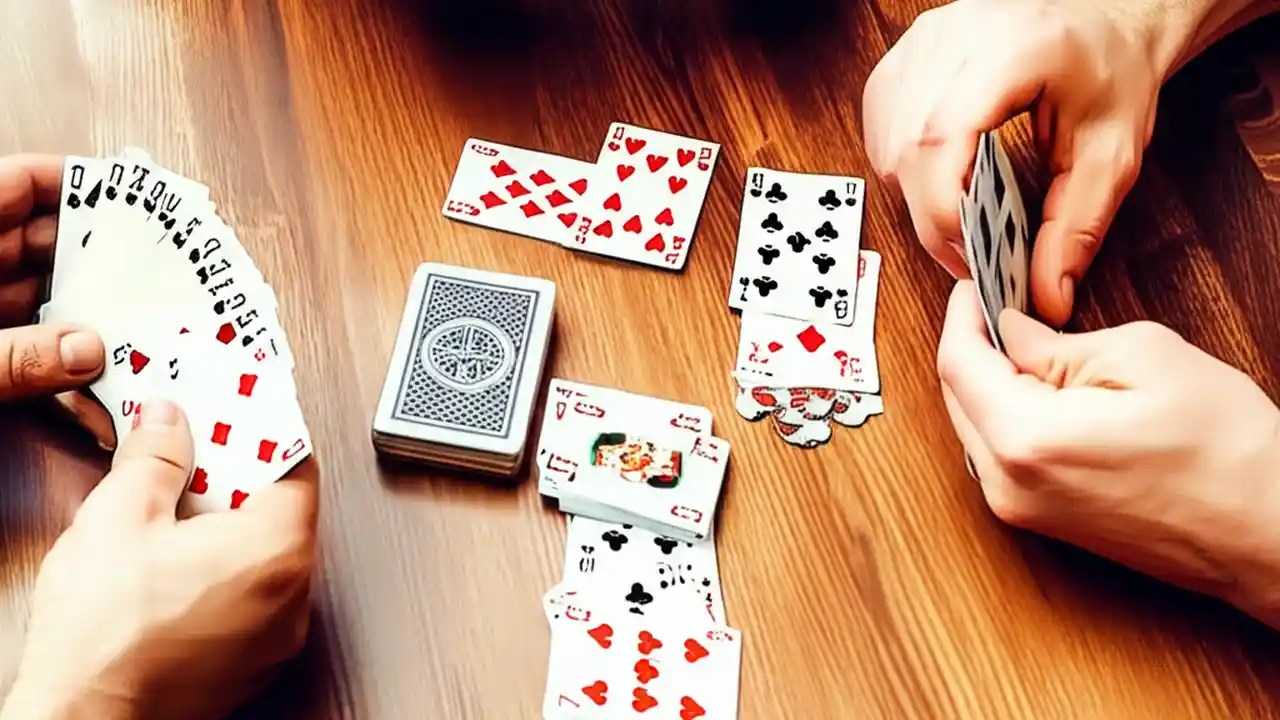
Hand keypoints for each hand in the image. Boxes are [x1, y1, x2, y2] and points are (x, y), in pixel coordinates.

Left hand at [0, 154, 110, 441]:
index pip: (17, 185)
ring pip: (30, 297)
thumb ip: (10, 355)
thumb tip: (85, 350)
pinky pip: (17, 345)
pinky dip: (52, 354)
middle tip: (150, 271)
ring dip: (79, 311)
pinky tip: (89, 367)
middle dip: (93, 256)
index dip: (76, 182)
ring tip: (131, 321)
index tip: (132, 197)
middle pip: (35, 243)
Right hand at [1, 400, 317, 719]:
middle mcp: (293, 595)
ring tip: (183, 506)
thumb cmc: (102, 640)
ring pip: (271, 556)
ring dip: (235, 526)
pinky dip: (230, 571)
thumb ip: (154, 457)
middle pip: (286, 512)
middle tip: (201, 452)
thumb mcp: (119, 519)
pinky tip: (183, 560)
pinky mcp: (255, 662)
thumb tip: (167, 420)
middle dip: (242, 477)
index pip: (297, 466)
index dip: (265, 432)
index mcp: (275, 551)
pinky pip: (257, 596)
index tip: (241, 410)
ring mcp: (278, 634)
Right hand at [863, 0, 1171, 324]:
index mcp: (1009, 51)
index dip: (942, 213)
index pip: (940, 140)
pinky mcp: (906, 56)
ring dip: (914, 192)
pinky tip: (940, 175)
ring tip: (961, 213)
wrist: (1104, 17)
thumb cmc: (1109, 69)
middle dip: (931, 216)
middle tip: (970, 252)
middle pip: (905, 148)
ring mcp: (921, 44)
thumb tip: (1045, 297)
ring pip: (885, 141)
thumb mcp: (1111, 154)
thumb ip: (1077, 228)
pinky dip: (901, 164)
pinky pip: (880, 124)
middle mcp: (953, 39)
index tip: (970, 258)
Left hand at [937, 282, 1279, 625]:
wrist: (1268, 533)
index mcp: (1024, 439)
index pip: (958, 363)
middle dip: (974, 346)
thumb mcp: (1143, 358)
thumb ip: (1059, 344)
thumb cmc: (1226, 450)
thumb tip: (1012, 332)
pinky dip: (1006, 415)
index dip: (962, 315)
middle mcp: (1007, 484)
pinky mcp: (1040, 522)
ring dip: (989, 381)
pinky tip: (1038, 389)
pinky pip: (999, 454)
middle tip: (999, 304)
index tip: (973, 284)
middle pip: (958, 397)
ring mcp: (1020, 511)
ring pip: (974, 425)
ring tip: (1025, 342)